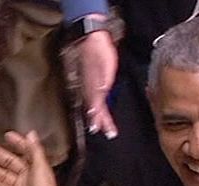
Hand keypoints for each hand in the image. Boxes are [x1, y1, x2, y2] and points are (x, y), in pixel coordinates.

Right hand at [75, 23, 117, 138]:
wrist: (91, 39)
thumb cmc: (100, 52)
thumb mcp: (105, 68)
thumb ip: (103, 84)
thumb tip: (100, 100)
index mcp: (95, 89)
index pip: (100, 110)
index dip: (104, 121)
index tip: (110, 133)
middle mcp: (89, 90)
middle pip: (94, 111)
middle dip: (100, 123)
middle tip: (109, 134)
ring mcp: (87, 85)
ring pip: (91, 106)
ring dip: (96, 117)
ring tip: (99, 127)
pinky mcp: (88, 80)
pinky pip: (90, 98)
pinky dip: (93, 107)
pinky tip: (93, 108)